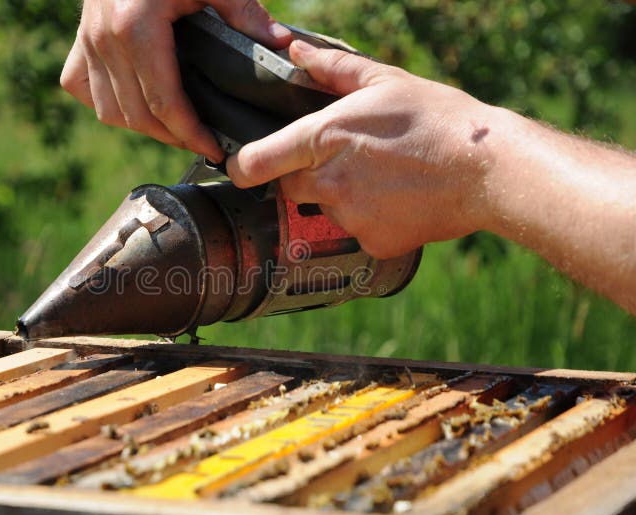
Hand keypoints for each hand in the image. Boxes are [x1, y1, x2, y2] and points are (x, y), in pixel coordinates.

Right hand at [60, 0, 291, 161]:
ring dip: (143, 126)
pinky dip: (109, 103)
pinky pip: (84, 89)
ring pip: (109, 111)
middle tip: (202, 142)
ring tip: (175, 128)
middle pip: (138, 116)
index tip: (214, 150)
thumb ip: (243, 10)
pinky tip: (134, 103)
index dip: (191, 134)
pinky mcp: (78, 40)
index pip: (164, 104)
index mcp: (136, 28)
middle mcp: (104, 41)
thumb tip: (281, 43)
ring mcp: (86, 42)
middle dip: (173, 137)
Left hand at [227, 40, 498, 258]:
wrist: (488, 170)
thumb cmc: (439, 118)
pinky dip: (370, 220)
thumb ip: (333, 69)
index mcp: (323, 138)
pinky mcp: (371, 243)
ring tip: (383, 177)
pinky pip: (355, 232)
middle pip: (289, 187)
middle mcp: (327, 182)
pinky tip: (397, 200)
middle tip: (345, 159)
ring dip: (341, 197)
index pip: (254, 163)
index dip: (243, 165)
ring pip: (324, 210)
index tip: (245, 165)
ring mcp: (349, 217)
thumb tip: (297, 53)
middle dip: (304, 175)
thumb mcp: (385, 82)